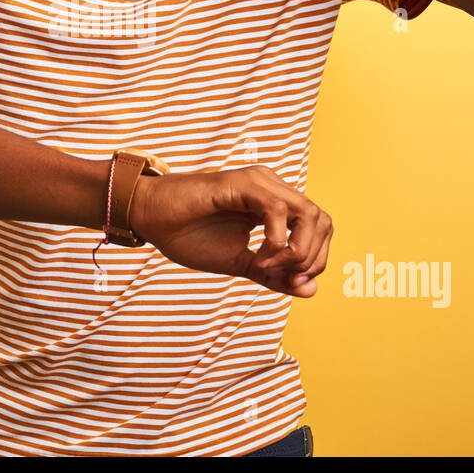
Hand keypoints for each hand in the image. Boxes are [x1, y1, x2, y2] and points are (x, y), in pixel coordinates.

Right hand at [131, 165, 333, 297]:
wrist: (150, 217)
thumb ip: (275, 275)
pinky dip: (276, 241)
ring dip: (296, 250)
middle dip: (311, 257)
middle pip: (322, 220)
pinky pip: (277, 210)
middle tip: (282, 275)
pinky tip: (257, 256)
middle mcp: (272, 188)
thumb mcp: (239, 263)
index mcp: (275, 203)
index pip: (320, 228)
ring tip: (266, 266)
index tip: (290, 281)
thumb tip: (312, 290)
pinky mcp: (241, 183)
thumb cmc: (188, 235)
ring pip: (308, 214)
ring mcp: (259, 182)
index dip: (316, 260)